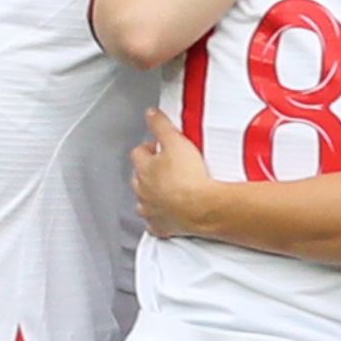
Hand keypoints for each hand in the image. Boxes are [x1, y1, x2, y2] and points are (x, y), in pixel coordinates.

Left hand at [130, 108, 218, 238]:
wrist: (202, 207)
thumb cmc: (189, 177)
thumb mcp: (176, 142)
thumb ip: (161, 126)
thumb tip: (150, 114)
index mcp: (144, 169)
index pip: (138, 153)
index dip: (149, 148)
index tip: (159, 146)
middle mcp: (143, 191)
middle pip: (138, 178)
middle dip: (148, 172)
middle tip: (165, 167)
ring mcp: (151, 210)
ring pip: (144, 201)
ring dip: (151, 195)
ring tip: (167, 190)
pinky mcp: (162, 227)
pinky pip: (155, 224)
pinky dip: (159, 219)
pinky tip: (169, 215)